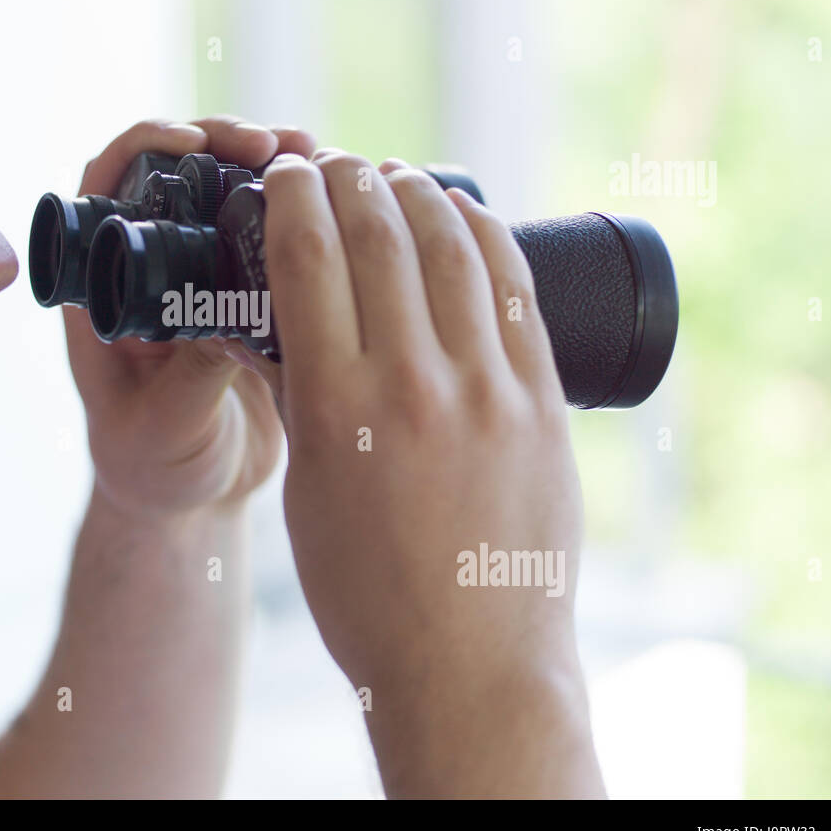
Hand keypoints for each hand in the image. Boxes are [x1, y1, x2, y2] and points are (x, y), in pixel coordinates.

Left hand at [63, 116, 314, 516]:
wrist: (200, 498)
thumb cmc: (155, 470)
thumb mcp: (165, 428)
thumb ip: (192, 376)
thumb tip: (233, 311)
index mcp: (107, 291)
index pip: (106, 186)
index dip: (144, 148)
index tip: (196, 144)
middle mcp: (152, 270)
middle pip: (179, 172)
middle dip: (228, 142)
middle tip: (281, 144)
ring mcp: (207, 277)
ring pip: (235, 193)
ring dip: (280, 169)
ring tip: (330, 161)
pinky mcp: (256, 293)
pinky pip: (280, 235)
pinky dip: (313, 211)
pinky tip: (353, 205)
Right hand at [240, 148, 588, 734]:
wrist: (469, 666)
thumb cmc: (368, 595)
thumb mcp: (306, 494)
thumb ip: (303, 400)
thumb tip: (290, 325)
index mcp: (336, 409)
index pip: (308, 259)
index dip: (294, 197)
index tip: (287, 174)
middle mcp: (413, 385)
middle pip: (380, 236)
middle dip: (350, 180)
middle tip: (335, 164)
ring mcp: (488, 390)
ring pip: (452, 248)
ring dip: (417, 193)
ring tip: (394, 175)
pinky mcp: (542, 404)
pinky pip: (516, 292)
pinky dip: (485, 236)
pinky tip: (463, 213)